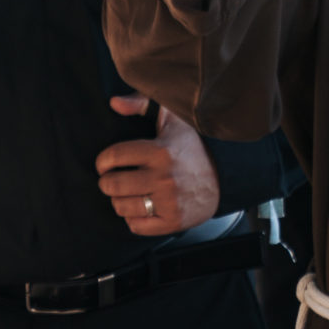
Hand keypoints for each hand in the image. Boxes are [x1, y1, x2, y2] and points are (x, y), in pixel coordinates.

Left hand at [97, 95, 221, 235]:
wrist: (226, 176)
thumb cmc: (193, 146)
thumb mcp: (173, 118)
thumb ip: (142, 103)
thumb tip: (114, 103)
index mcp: (161, 151)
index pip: (113, 157)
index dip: (103, 161)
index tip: (105, 164)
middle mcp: (165, 177)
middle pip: (112, 185)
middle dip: (108, 182)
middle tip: (115, 180)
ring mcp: (170, 201)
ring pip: (121, 207)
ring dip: (119, 201)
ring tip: (129, 193)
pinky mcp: (174, 221)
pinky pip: (136, 226)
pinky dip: (134, 219)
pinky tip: (143, 207)